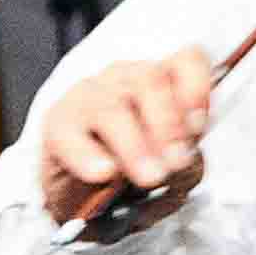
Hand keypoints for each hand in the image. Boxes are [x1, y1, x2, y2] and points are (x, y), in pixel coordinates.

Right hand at [33, 50, 214, 225]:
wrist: (82, 194)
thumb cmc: (131, 171)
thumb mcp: (171, 166)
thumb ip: (184, 156)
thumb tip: (184, 157)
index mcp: (160, 82)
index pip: (186, 60)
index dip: (196, 88)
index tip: (198, 125)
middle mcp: (124, 79)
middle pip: (150, 79)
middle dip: (168, 124)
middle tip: (175, 162)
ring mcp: (88, 96)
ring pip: (113, 107)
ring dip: (135, 146)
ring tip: (149, 176)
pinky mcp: (57, 124)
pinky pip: (70, 133)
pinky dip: (89, 155)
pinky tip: (104, 173)